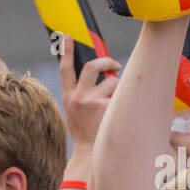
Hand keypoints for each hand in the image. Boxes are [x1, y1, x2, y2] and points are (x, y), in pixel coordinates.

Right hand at [59, 35, 120, 149]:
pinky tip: (119, 114)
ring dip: (118, 89)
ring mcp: (92, 102)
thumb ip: (81, 93)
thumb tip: (100, 72)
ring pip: (112, 81)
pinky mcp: (106, 108)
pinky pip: (121, 95)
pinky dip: (123, 101)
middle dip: (106, 61)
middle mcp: (78, 98)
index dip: (66, 51)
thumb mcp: (75, 111)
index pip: (65, 69)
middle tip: (115, 65)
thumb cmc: (86, 130)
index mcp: (68, 97)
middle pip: (92, 66)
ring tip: (116, 104)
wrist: (91, 153)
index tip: (68, 36)